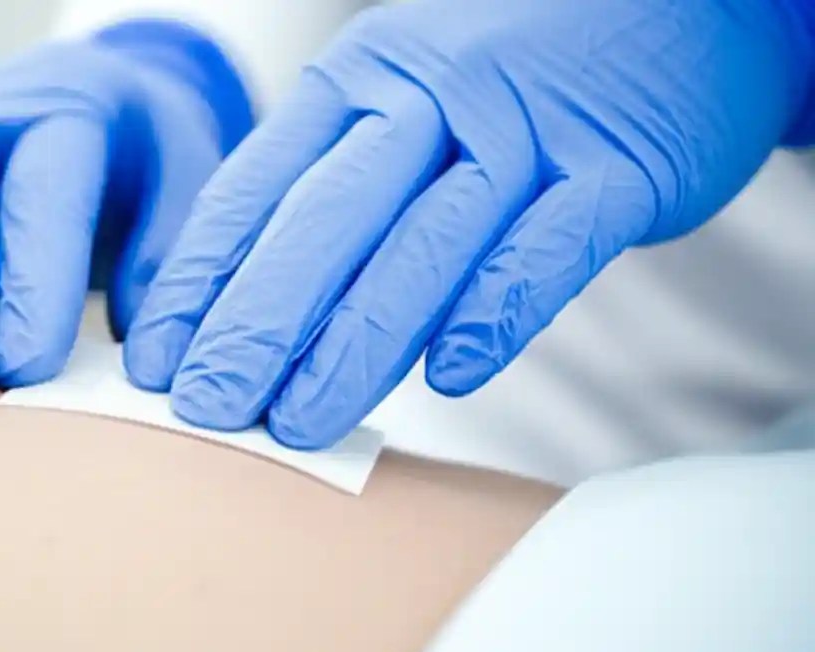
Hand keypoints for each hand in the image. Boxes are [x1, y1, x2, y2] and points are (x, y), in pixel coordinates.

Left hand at [125, 0, 814, 447]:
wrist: (681, 6)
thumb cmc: (514, 85)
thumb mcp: (405, 104)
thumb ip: (337, 192)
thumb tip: (248, 313)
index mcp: (360, 80)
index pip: (258, 188)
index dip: (202, 281)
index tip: (156, 364)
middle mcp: (431, 94)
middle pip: (325, 221)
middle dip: (257, 324)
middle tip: (208, 411)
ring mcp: (527, 127)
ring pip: (424, 244)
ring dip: (356, 342)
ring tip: (298, 423)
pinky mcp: (620, 166)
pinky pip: (549, 246)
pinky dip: (498, 310)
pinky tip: (454, 377)